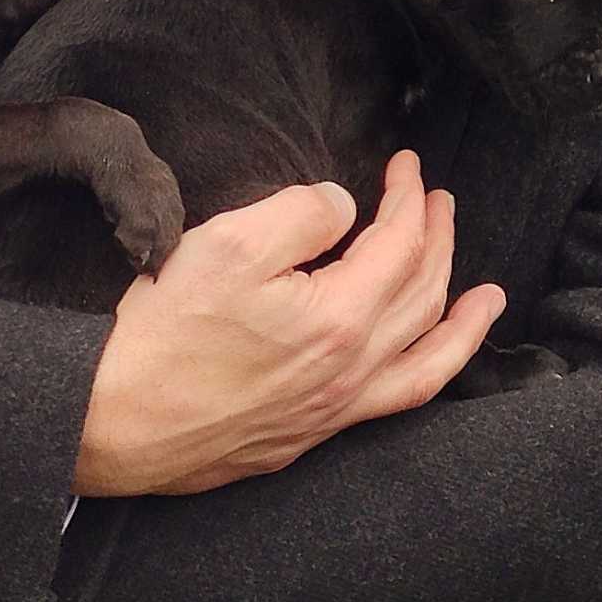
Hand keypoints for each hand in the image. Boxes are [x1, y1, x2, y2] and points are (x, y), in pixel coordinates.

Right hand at [75, 152, 504, 497]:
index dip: (410, 198)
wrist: (112, 421)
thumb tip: (344, 209)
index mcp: (340, 319)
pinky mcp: (306, 436)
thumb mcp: (227, 246)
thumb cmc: (163, 334)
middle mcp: (352, 372)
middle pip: (423, 297)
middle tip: (441, 204)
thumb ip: (300, 214)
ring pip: (426, 362)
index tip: (407, 165)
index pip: (400, 245)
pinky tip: (420, 359)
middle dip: (440, 241)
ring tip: (488, 299)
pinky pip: (395, 400)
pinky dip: (426, 370)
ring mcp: (333, 411)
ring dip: (463, 323)